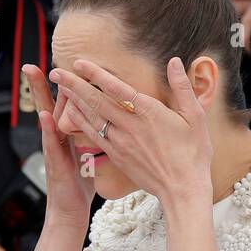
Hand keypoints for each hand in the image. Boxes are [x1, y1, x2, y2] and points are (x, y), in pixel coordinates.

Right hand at [23, 63, 95, 227]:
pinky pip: (51, 143)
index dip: (60, 85)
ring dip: (39, 96)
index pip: (62, 104)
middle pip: (48, 104)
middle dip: (39, 85)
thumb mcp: (88, 154)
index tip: (57, 64)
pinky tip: (44, 116)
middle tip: (30, 63)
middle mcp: (55, 137)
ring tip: (33, 75)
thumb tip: (105, 122)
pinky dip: (48, 129)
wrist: (71, 211)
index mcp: (65, 133)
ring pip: (46, 117)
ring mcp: (52, 149)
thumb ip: (91, 136)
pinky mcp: (55, 163)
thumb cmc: (81, 183)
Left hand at [51, 57, 212, 204]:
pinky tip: (72, 115)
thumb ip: (182, 87)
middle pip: (96, 101)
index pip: (116, 88)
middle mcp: (130, 126)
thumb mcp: (195, 117)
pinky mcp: (117, 156)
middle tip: (56, 72)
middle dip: (74, 85)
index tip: (79, 62)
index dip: (96, 74)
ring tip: (59, 89)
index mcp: (149, 112)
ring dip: (74, 102)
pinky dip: (81, 123)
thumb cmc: (194, 153)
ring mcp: (121, 142)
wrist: (183, 190)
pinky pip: (94, 136)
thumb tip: (173, 61)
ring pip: (91, 118)